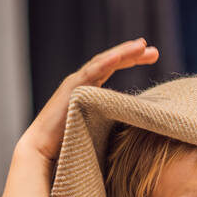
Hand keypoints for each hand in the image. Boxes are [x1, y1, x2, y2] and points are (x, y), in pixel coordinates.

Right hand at [18, 38, 158, 163]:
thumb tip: (137, 130)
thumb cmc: (68, 146)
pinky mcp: (70, 89)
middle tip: (154, 51)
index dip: (132, 59)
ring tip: (142, 45)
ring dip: (123, 52)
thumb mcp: (97, 129)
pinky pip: (90, 73)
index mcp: (89, 88)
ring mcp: (75, 83)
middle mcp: (82, 81)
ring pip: (103, 62)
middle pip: (111, 61)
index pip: (113, 67)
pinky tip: (120, 56)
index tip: (153, 56)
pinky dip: (105, 63)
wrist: (41, 151)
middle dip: (133, 53)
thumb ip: (111, 122)